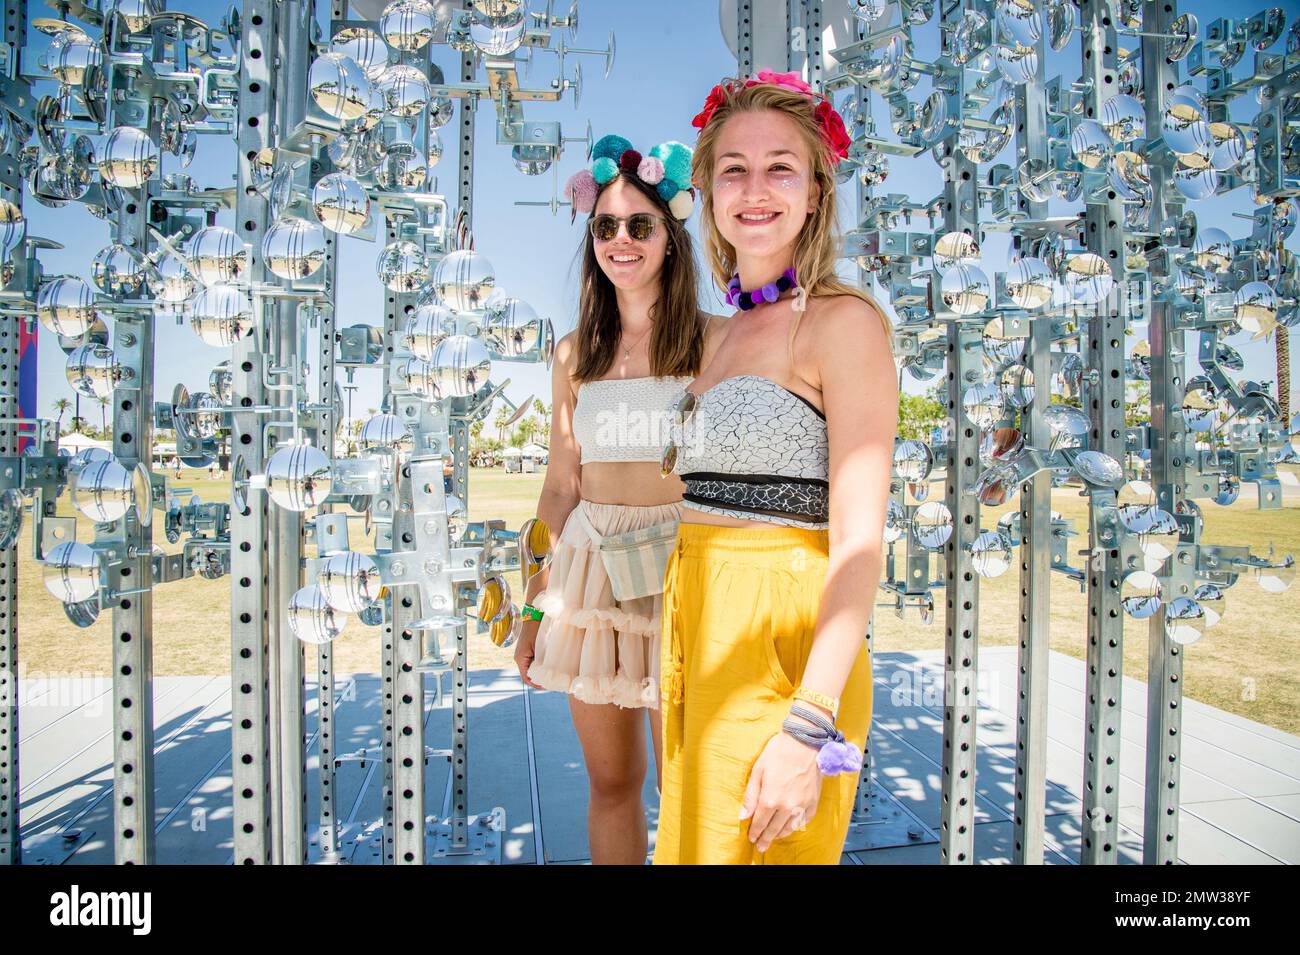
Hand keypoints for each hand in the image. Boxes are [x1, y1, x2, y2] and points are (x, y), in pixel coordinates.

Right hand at [513, 617, 544, 689]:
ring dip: (539, 674)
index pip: (526, 678)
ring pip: (530, 669)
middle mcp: (519, 658)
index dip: (536, 685)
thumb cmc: (537, 629)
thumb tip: (547, 674)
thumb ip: (541, 661)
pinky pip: (531, 663)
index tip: (547, 686)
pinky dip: (538, 667)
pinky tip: (548, 667)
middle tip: (551, 683)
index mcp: (520, 658)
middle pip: (528, 675)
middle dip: (539, 681)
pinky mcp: (526, 651)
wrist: (534, 615)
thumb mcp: (540, 647)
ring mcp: (522, 654)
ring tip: (551, 677)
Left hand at [740, 729, 822, 852]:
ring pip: (789, 828)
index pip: (760, 822)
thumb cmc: (778, 752)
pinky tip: (790, 827)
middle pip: (773, 829)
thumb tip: (743, 815)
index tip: (751, 838)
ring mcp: (802, 805)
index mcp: (770, 799)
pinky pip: (804, 820)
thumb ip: (751, 796)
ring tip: (773, 838)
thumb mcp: (758, 771)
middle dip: (765, 839)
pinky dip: (795, 826)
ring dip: (779, 835)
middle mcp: (787, 806)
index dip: (754, 832)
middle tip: (760, 846)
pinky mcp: (813, 801)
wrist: (804, 741)